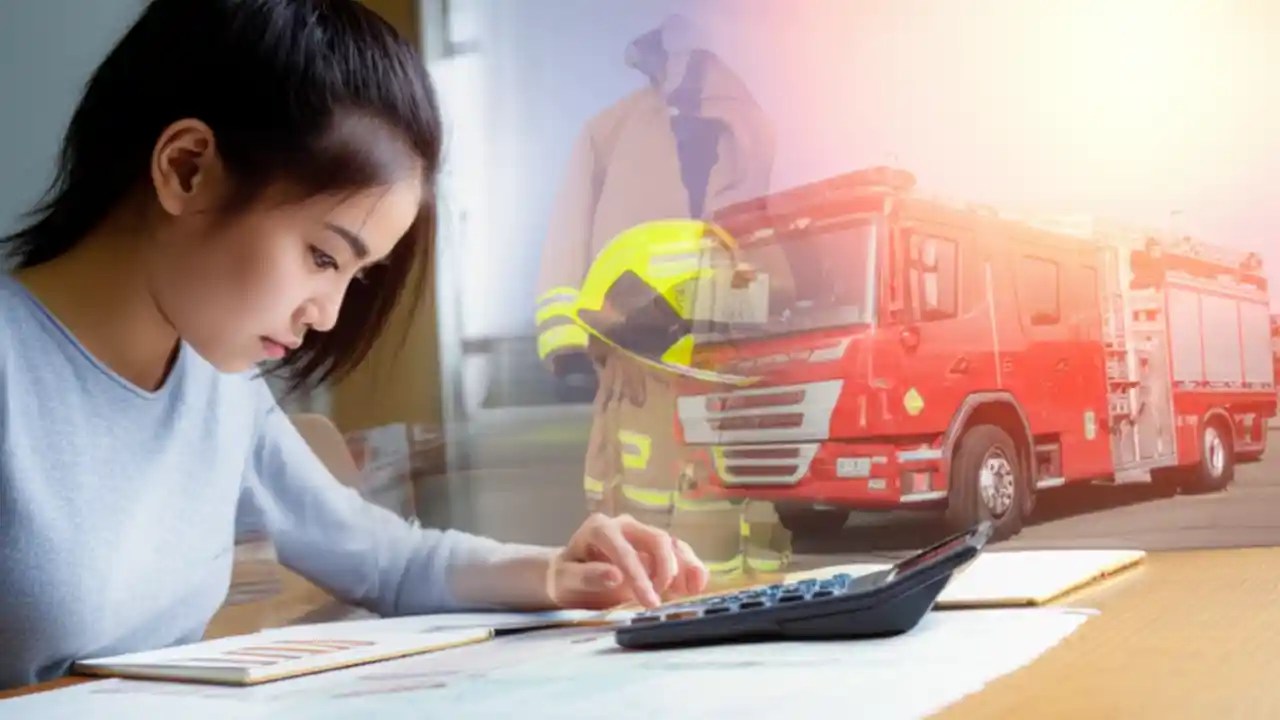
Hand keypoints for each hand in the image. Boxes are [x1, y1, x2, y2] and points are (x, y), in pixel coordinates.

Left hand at [547, 513, 708, 609]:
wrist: (570, 576)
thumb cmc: (566, 577)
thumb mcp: (566, 580)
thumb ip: (587, 577)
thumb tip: (615, 575)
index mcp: (600, 528)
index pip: (624, 550)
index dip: (638, 575)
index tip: (649, 601)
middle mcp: (625, 526)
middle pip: (656, 539)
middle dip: (665, 568)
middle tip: (659, 599)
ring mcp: (642, 536)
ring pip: (672, 544)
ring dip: (685, 566)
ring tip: (692, 589)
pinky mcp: (655, 550)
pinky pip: (679, 553)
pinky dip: (690, 568)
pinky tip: (697, 584)